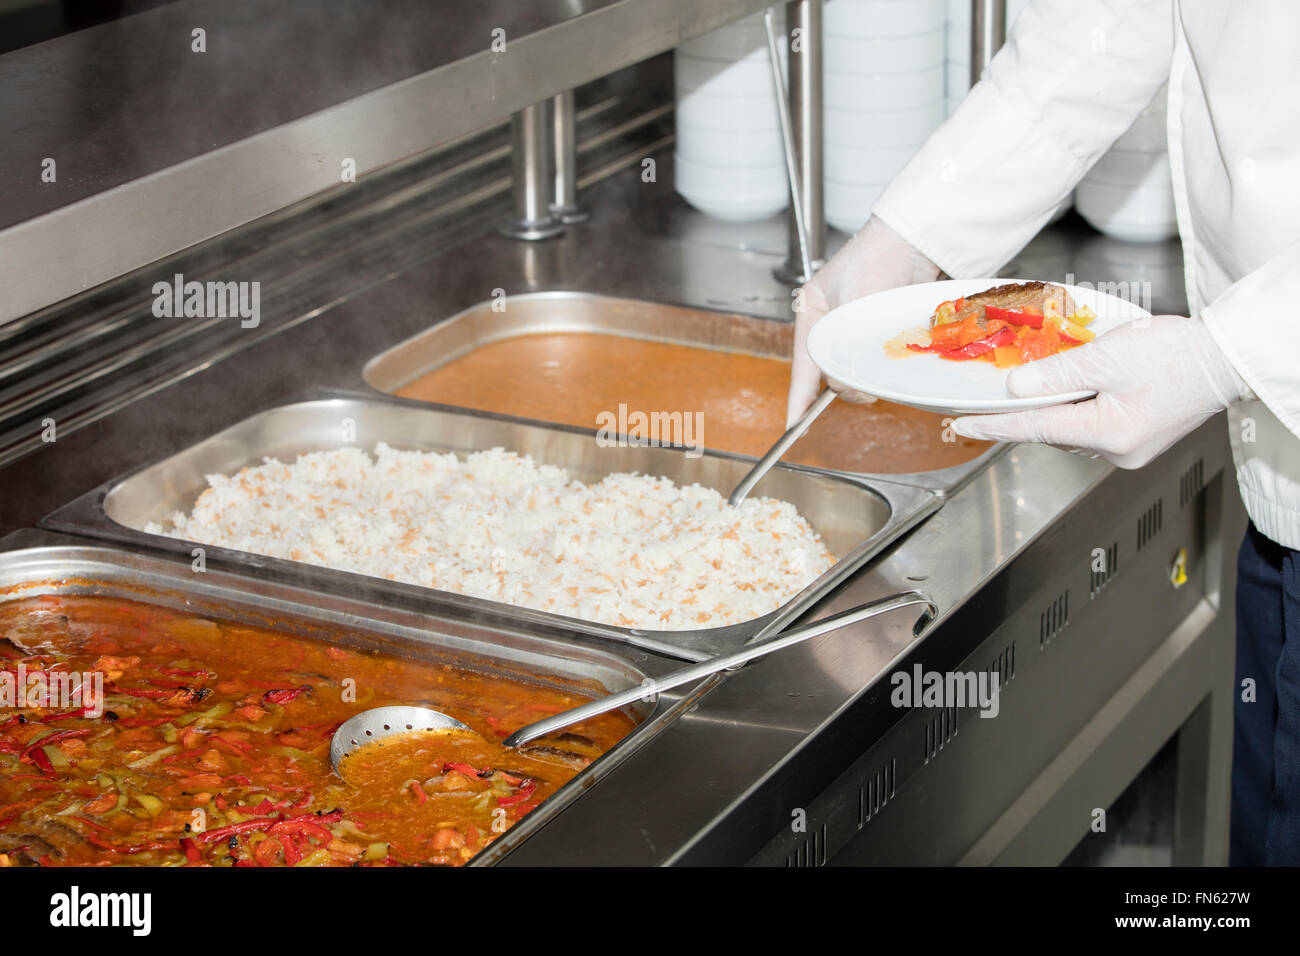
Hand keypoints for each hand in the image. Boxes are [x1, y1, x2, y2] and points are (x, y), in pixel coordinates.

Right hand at [787, 217, 939, 426]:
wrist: (915, 239)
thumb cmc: (877, 259)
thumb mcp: (849, 310)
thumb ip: (841, 350)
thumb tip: (842, 387)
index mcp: (812, 313)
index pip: (802, 367)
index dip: (797, 400)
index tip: (793, 427)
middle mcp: (831, 323)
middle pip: (829, 370)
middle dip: (843, 384)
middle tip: (863, 391)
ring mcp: (855, 326)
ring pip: (854, 365)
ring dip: (866, 373)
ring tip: (880, 369)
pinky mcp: (880, 327)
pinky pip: (874, 357)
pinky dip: (881, 364)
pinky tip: (890, 364)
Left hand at [950, 315, 1253, 467]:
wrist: (1227, 358)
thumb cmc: (1178, 355)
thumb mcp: (1107, 357)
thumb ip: (1057, 373)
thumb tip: (1017, 388)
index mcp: (1107, 434)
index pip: (1033, 429)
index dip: (994, 426)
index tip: (962, 427)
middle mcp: (1117, 452)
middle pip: (1052, 431)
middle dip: (1026, 412)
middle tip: (992, 398)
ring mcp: (1130, 449)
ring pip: (1073, 429)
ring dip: (1056, 408)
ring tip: (1043, 382)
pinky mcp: (1140, 440)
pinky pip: (1094, 426)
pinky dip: (1080, 408)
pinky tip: (1080, 388)